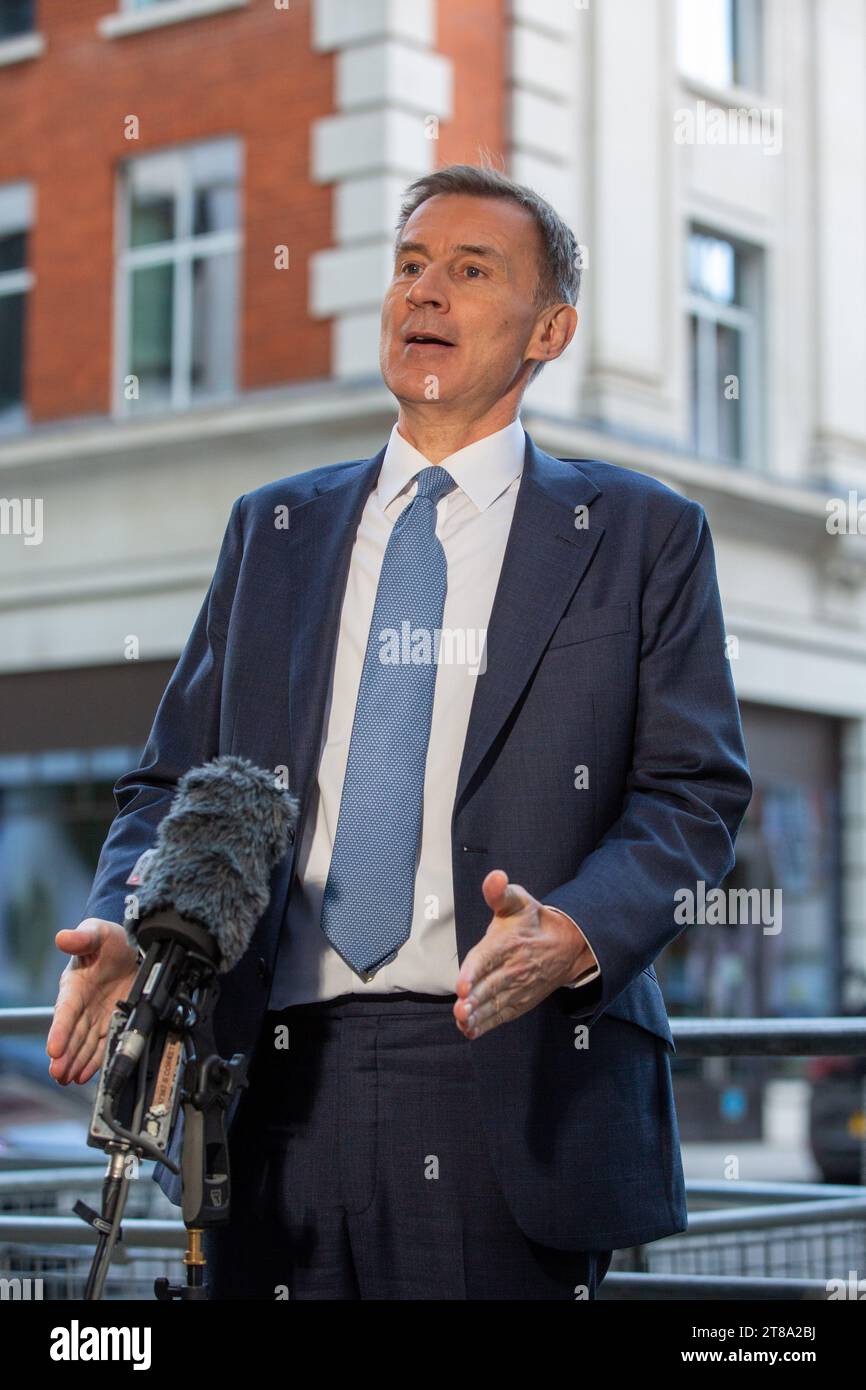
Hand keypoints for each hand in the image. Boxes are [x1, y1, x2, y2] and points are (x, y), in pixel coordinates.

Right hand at [46, 919, 139, 1085]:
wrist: (134, 947)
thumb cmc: (109, 940)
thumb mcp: (98, 933)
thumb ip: (82, 937)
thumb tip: (63, 937)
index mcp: (74, 986)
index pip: (65, 1011)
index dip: (59, 1030)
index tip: (53, 1048)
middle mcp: (83, 1005)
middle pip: (72, 1034)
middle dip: (65, 1055)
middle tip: (58, 1073)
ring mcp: (97, 1016)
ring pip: (84, 1044)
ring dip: (76, 1062)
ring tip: (68, 1079)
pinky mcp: (112, 1023)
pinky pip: (102, 1045)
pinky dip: (95, 1060)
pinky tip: (86, 1075)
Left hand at [453, 869, 592, 1039]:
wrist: (567, 944)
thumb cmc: (533, 921)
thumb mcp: (518, 901)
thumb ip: (499, 892)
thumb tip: (495, 876)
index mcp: (507, 943)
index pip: (487, 959)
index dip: (473, 972)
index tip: (462, 986)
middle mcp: (512, 967)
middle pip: (490, 986)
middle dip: (475, 999)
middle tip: (460, 1009)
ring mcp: (517, 987)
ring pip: (495, 1004)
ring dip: (478, 1015)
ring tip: (464, 1022)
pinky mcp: (520, 1001)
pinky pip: (502, 1014)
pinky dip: (486, 1024)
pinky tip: (470, 1030)